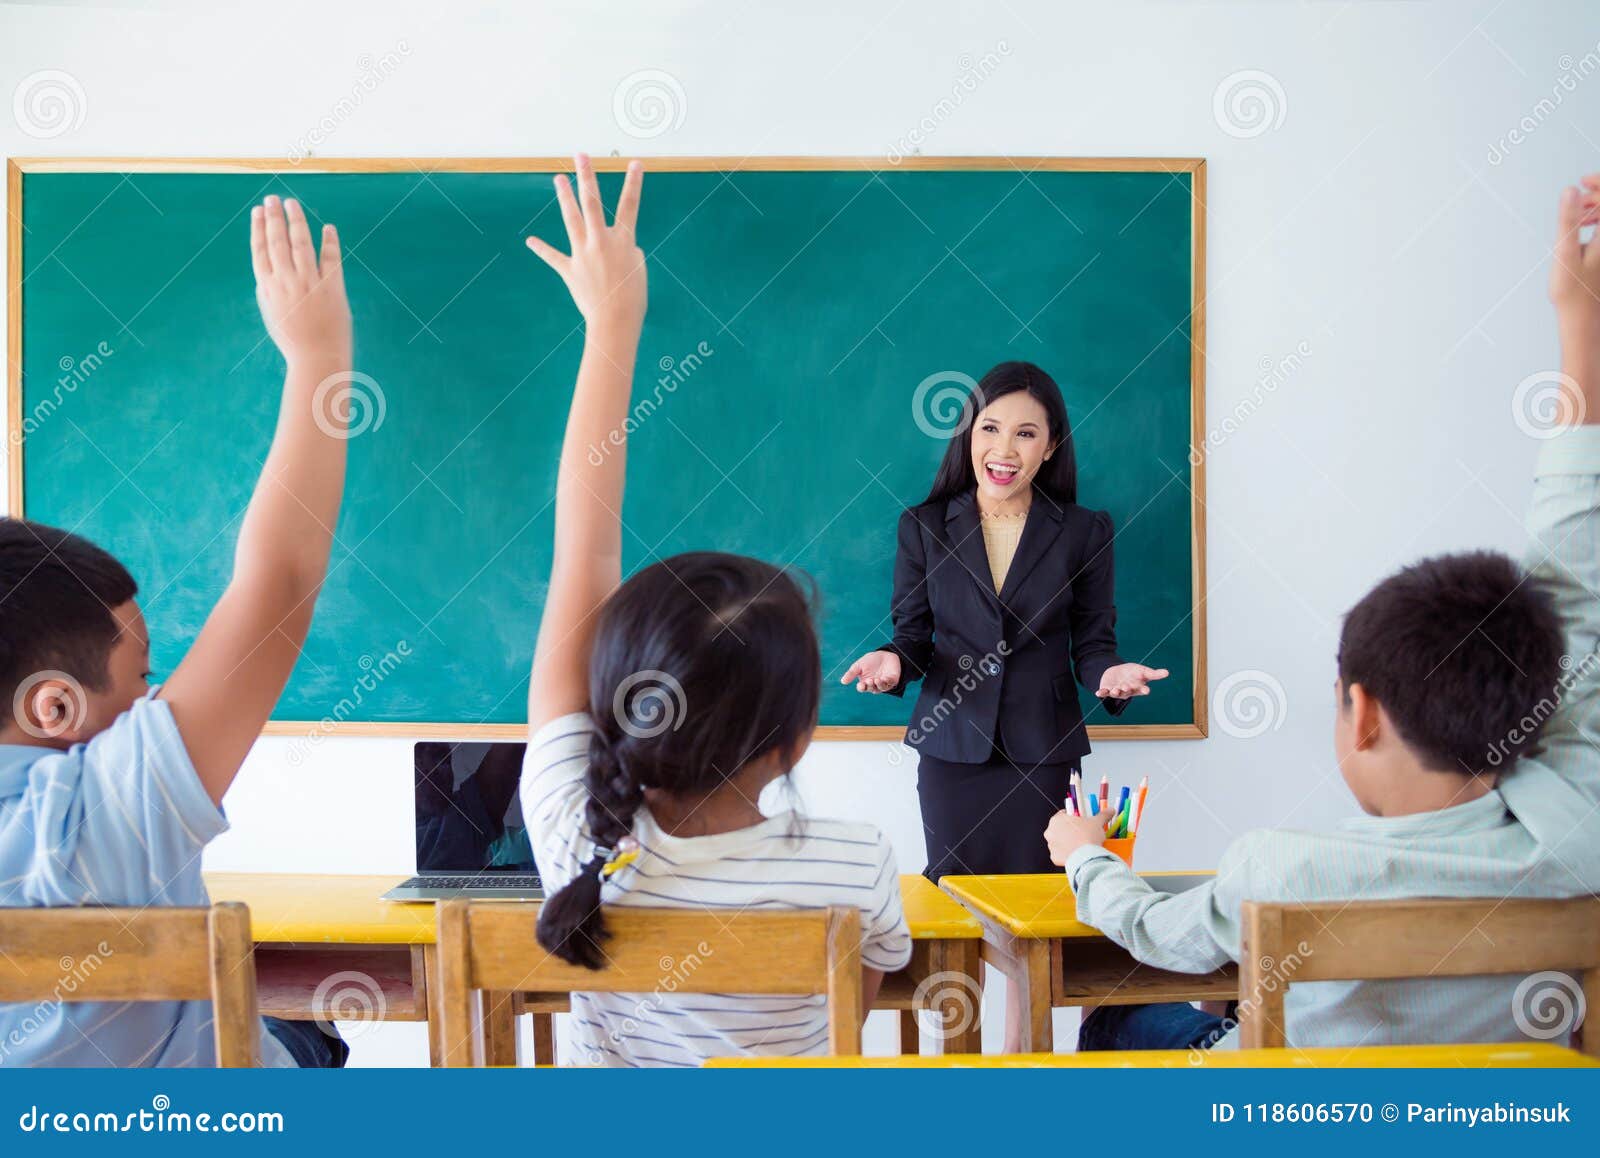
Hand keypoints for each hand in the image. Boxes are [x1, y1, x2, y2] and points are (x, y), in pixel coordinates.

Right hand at [251, 195, 349, 367]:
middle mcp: (286, 281)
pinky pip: (330, 259)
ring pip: (300, 243)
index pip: (259, 250)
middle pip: (277, 241)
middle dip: (273, 217)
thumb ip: (269, 288)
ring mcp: (309, 283)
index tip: (258, 210)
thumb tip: (268, 265)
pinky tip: (327, 228)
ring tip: (292, 204)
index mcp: (268, 288)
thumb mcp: (272, 312)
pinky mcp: (332, 288)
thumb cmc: (294, 337)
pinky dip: (329, 241)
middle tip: (273, 199)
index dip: (258, 228)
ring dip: (296, 220)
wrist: (317, 359)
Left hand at [527, 154, 645, 335]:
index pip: (630, 206)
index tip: (635, 162)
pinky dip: (542, 249)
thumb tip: (613, 244)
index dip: (634, 183)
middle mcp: (601, 242)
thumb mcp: (637, 269)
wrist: (615, 321)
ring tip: (558, 179)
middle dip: (587, 177)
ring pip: (572, 220)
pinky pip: (554, 257)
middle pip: (593, 203)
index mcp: (623, 241)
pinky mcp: (570, 270)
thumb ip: (626, 250)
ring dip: (565, 197)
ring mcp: (583, 254)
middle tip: (580, 155)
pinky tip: (531, 241)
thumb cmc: (633, 297)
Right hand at [841, 650, 900, 692]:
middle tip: (869, 680)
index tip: (861, 684)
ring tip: (876, 679)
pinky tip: (884, 678)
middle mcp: (874, 685)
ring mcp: (884, 683)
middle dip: (870, 685)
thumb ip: (851, 673)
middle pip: (871, 689)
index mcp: (865, 682)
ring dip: (878, 685)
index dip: (862, 687)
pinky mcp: (892, 680)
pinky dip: (887, 682)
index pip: (862, 688)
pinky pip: (890, 683)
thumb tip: (842, 681)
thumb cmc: (871, 660)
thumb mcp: (859, 665)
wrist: (885, 654)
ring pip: (881, 688)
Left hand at [1045, 808, 1115, 866]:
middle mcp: (1051, 831)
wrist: (1087, 857)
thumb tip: (1109, 810)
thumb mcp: (1097, 822)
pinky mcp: (1054, 857)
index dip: (1074, 817)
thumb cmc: (1087, 838)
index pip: (1064, 814)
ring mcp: (1051, 845)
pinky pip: (1060, 854)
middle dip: (1070, 830)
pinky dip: (1067, 854)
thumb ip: (1103, 814)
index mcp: (1057, 819)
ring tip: (1080, 844)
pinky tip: (1076, 853)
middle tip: (1082, 833)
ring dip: (1067, 842)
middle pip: (1060, 828)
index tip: (1080, 820)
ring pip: (1059, 842)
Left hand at [1096, 662, 1168, 699]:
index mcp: (1137, 687)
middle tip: (1126, 686)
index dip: (1144, 689)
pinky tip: (1098, 693)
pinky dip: (1101, 693)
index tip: (1146, 690)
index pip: (1142, 689)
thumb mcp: (1143, 671)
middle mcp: (1127, 691)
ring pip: (1117, 693)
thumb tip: (1167, 672)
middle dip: (1127, 688)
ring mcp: (1117, 691)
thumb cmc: (1132, 673)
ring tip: (1116, 690)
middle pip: (1128, 691)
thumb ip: (1154, 674)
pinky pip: (1104, 693)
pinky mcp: (1107, 690)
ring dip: (1116, 692)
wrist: (1117, 673)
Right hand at [1551, 177, 1599, 408]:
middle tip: (1576, 196)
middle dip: (1597, 194)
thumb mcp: (1565, 253)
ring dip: (1596, 207)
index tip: (1580, 183)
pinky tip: (1582, 227)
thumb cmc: (1573, 291)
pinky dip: (1596, 221)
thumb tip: (1570, 189)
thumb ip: (1568, 219)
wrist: (1585, 318)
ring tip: (1577, 213)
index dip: (1599, 184)